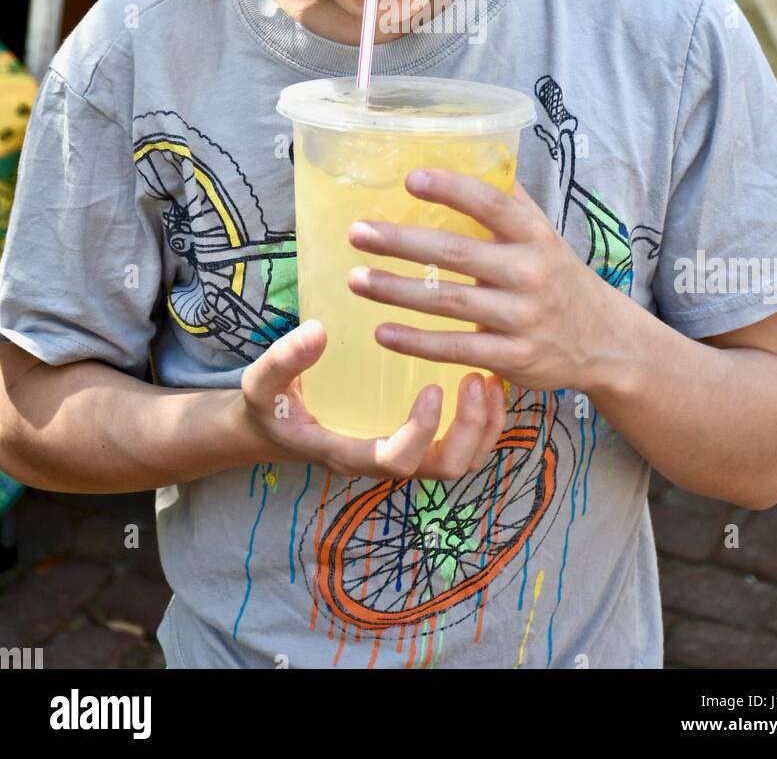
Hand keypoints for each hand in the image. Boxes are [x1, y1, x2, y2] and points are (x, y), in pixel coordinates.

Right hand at [238, 321, 506, 481]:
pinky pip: (463, 444)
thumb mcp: (263, 382)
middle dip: (470, 429)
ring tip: (489, 378)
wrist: (276, 425)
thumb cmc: (273, 405)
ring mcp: (404, 452)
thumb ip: (284, 360)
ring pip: (461, 461)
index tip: (433, 387)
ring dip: (484, 426)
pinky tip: (489, 381)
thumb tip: (317, 331)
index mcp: (348, 453)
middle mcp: (382, 460)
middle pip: (443, 469)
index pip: (396, 460)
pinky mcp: (417, 439)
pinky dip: (485, 420)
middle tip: (475, 379)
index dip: (422, 431)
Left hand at [346, 169, 607, 393]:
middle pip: (457, 253)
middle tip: (358, 232)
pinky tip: (382, 332)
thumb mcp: (544, 235)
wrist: (604, 341)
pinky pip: (457, 348)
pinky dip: (417, 342)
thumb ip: (508, 202)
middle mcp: (530, 273)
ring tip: (356, 279)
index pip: (491, 203)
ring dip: (396, 291)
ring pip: (450, 301)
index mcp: (535, 236)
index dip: (451, 189)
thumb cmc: (559, 278)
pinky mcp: (514, 358)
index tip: (410, 179)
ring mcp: (522, 318)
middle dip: (401, 242)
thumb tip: (469, 154)